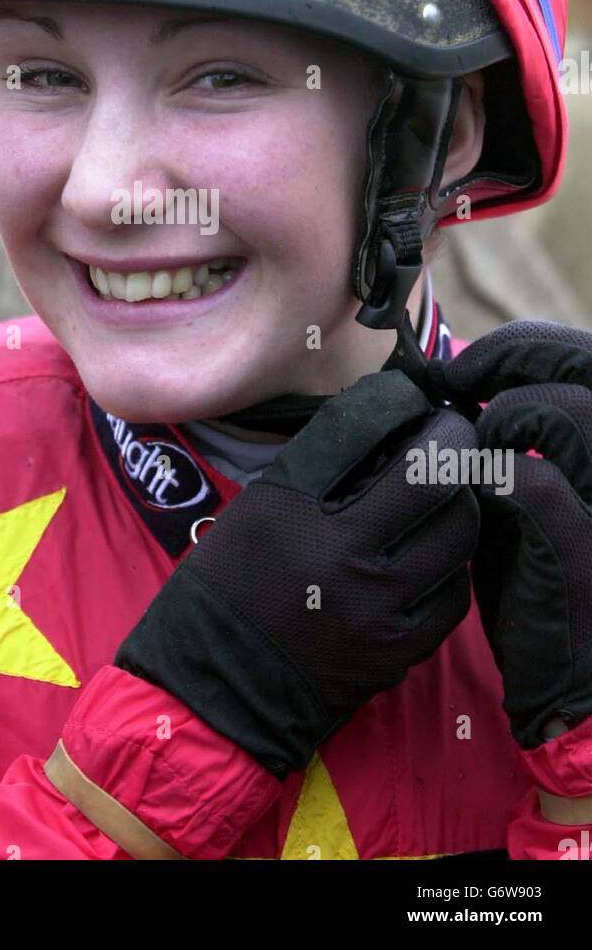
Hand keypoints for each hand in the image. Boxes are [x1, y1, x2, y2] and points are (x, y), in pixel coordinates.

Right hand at [115, 369, 479, 777]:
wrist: (214, 690)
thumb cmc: (228, 587)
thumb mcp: (256, 508)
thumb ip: (320, 469)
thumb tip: (388, 427)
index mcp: (289, 506)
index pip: (362, 423)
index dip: (395, 397)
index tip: (406, 394)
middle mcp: (337, 551)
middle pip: (431, 470)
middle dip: (449, 437)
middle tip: (446, 432)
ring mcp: (375, 605)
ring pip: (458, 528)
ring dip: (457, 500)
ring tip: (443, 492)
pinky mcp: (398, 650)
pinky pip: (454, 589)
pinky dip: (449, 562)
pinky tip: (433, 552)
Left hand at [428, 321, 591, 748]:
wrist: (578, 690)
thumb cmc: (551, 577)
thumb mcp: (548, 494)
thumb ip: (524, 437)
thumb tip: (465, 380)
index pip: (591, 360)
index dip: (530, 347)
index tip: (471, 364)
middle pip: (589, 369)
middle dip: (514, 360)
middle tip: (459, 378)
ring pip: (572, 414)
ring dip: (508, 413)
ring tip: (477, 439)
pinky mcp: (590, 558)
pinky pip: (538, 486)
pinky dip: (496, 472)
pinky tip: (478, 485)